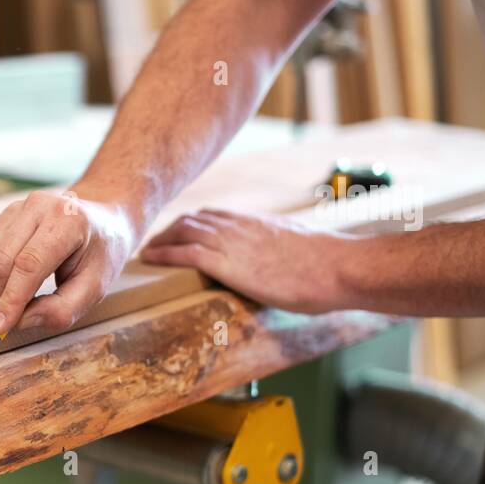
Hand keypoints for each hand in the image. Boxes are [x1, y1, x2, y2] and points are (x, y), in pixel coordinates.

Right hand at [0, 190, 139, 334]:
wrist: (102, 220)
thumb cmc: (100, 255)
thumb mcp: (95, 287)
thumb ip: (62, 309)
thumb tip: (21, 321)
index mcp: (68, 221)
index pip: (29, 264)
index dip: (12, 298)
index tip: (1, 327)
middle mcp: (38, 206)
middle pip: (1, 262)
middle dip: (3, 297)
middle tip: (19, 316)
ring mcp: (17, 209)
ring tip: (21, 298)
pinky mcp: (4, 217)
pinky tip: (16, 282)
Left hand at [140, 208, 354, 312]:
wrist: (337, 267)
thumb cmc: (328, 267)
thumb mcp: (300, 253)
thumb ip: (283, 254)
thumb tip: (284, 266)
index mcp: (257, 224)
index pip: (215, 216)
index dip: (193, 224)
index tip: (179, 233)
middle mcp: (240, 227)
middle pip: (194, 219)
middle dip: (170, 230)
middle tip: (155, 243)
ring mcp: (232, 242)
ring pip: (184, 231)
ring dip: (161, 240)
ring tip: (147, 252)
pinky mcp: (227, 262)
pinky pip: (185, 252)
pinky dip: (163, 254)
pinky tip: (149, 260)